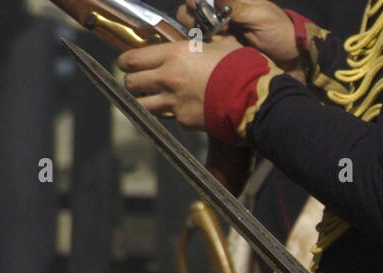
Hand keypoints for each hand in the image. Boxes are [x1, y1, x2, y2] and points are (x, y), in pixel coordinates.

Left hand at [119, 34, 245, 129]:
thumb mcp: (222, 45)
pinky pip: (171, 119)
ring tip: (155, 100)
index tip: (128, 64)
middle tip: (140, 83)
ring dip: (146, 102)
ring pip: (143, 105)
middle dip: (133, 83)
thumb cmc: (243, 68)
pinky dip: (174, 116)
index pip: (132, 59)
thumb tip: (202, 39)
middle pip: (131, 83)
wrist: (256, 98)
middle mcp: (168, 78)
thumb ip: (203, 43)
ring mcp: (175, 102)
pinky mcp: (185, 121)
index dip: (126, 62)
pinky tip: (184, 111)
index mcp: (174, 55)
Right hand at [178, 0, 302, 77]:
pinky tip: (209, 49)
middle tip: (206, 28)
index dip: (196, 1)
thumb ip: (237, 8)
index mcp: (231, 0)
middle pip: (191, 10)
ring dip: (196, 32)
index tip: (197, 6)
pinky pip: (203, 46)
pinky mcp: (222, 49)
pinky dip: (202, 47)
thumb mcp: (260, 16)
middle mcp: (221, 13)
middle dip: (192, 17)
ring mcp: (220, 32)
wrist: (293, 59)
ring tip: (209, 39)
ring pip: (193, 28)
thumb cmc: (280, 32)